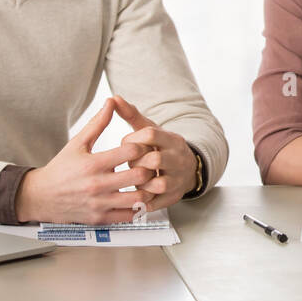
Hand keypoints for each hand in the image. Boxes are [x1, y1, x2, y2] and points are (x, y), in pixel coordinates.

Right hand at [16, 97, 155, 223]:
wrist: (40, 197)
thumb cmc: (61, 168)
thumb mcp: (77, 143)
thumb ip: (98, 123)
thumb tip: (111, 102)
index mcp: (93, 163)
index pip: (131, 151)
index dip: (142, 146)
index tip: (144, 147)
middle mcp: (97, 184)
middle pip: (138, 175)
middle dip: (149, 168)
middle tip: (150, 165)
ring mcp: (99, 203)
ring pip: (137, 199)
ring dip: (147, 189)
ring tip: (146, 182)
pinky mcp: (100, 218)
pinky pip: (128, 216)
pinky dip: (137, 208)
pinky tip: (138, 198)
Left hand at [112, 95, 197, 210]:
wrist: (188, 168)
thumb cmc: (161, 147)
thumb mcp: (150, 129)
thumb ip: (131, 115)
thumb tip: (113, 98)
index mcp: (171, 139)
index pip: (151, 134)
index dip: (133, 140)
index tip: (126, 144)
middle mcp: (178, 158)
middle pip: (155, 159)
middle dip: (137, 163)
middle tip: (129, 164)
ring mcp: (178, 178)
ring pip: (158, 183)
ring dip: (141, 183)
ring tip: (133, 180)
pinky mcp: (174, 196)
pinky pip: (157, 202)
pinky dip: (144, 200)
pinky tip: (136, 194)